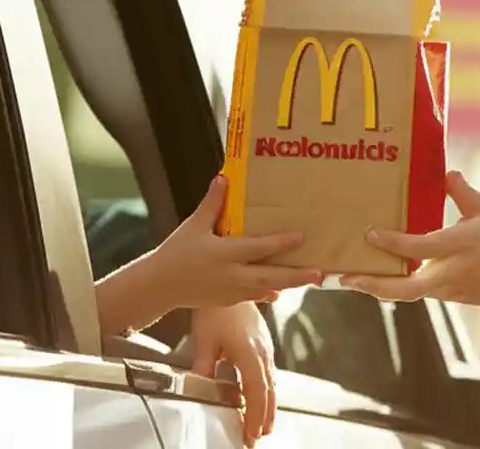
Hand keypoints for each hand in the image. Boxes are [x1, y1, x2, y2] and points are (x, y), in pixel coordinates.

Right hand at [151, 175, 322, 307]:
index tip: (301, 237)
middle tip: (320, 273)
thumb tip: (224, 178)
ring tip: (311, 280)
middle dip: (297, 275)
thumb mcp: (193, 225)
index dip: (281, 243)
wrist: (159, 286)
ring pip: (266, 289)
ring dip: (289, 284)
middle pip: (270, 276)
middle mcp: (231, 274)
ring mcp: (231, 291)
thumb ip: (212, 203)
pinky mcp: (227, 301)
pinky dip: (268, 293)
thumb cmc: (176, 252)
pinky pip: (253, 297)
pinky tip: (281, 291)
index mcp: (224, 253)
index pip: (258, 248)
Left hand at [190, 303, 276, 447]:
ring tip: (262, 424)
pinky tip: (259, 395)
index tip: (251, 435)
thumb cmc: (215, 309)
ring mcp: (265, 347)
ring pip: (271, 383)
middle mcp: (262, 352)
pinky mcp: (263, 342)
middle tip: (258, 436)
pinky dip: (266, 389)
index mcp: (249, 353)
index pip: (256, 393)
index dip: (255, 416)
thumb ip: (204, 367)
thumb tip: (198, 389)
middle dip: (265, 417)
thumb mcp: (204, 339)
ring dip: (268, 405)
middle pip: (269, 393)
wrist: (231, 278)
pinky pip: (268, 372)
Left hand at [342, 171, 479, 308]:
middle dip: (371, 285)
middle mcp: (451, 272)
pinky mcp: (453, 297)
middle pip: (402, 289)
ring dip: (380, 286)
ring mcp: (451, 290)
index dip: (391, 242)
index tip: (369, 233)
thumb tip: (447, 172)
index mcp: (460, 245)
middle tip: (344, 278)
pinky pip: (420, 290)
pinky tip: (384, 275)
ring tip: (353, 276)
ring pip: (407, 293)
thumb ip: (463, 193)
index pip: (418, 247)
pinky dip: (400, 284)